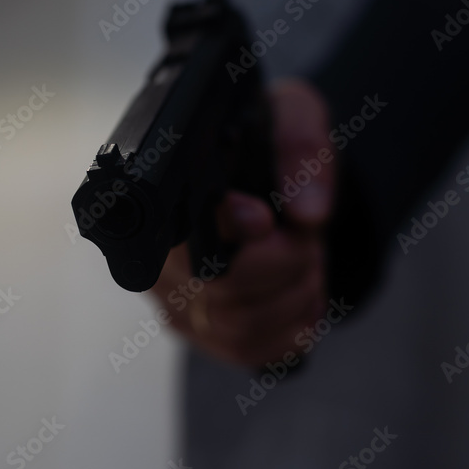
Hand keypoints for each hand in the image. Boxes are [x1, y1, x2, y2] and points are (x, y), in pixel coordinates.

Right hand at [147, 79, 335, 366]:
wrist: (273, 179)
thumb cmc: (271, 145)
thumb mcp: (293, 116)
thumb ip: (299, 146)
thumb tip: (308, 214)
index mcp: (168, 194)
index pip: (181, 225)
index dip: (227, 228)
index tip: (263, 218)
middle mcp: (159, 254)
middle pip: (218, 288)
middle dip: (284, 263)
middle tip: (304, 237)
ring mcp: (177, 301)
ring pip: (237, 326)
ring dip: (294, 297)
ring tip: (306, 262)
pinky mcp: (202, 333)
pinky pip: (248, 352)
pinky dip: (291, 329)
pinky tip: (300, 296)